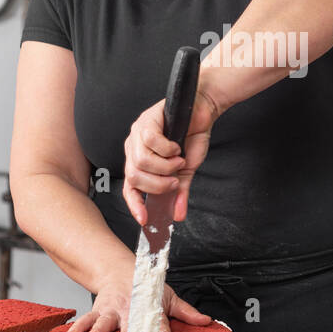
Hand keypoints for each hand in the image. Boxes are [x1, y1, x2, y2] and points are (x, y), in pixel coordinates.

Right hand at [66, 266, 210, 331]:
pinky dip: (79, 326)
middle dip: (128, 331)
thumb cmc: (148, 289)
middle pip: (130, 321)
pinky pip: (87, 319)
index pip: (158, 318)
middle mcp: (131, 309)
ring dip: (100, 329)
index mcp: (151, 306)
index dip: (161, 326)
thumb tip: (207, 322)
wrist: (121, 272)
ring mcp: (112, 310)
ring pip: (106, 320)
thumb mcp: (169, 298)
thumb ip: (186, 312)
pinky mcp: (98, 311)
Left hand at [122, 86, 221, 224]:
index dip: (135, 204)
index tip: (145, 218)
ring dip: (165, 166)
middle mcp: (133, 147)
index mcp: (138, 161)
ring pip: (141, 161)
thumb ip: (179, 192)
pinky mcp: (146, 120)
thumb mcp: (185, 171)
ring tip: (178, 160)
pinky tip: (176, 146)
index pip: (129, 187)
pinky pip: (151, 142)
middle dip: (158, 184)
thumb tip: (178, 214)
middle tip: (174, 179)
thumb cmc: (191, 138)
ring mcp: (137, 133)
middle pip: (134, 176)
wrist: (203, 112)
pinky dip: (167, 149)